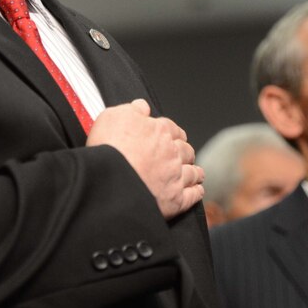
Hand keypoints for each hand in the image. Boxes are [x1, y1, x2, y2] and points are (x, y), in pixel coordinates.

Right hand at [87, 98, 203, 218]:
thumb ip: (131, 110)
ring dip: (195, 172)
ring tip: (196, 173)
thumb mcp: (114, 116)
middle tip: (183, 154)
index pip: (171, 128)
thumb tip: (142, 107)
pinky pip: (192, 196)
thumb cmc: (109, 148)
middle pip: (185, 150)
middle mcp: (172, 153)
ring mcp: (175, 177)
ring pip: (192, 172)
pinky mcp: (175, 200)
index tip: (172, 135)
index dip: (172, 132)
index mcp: (159, 131)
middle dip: (185, 151)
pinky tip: (197, 192)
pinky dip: (196, 193)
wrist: (110, 182)